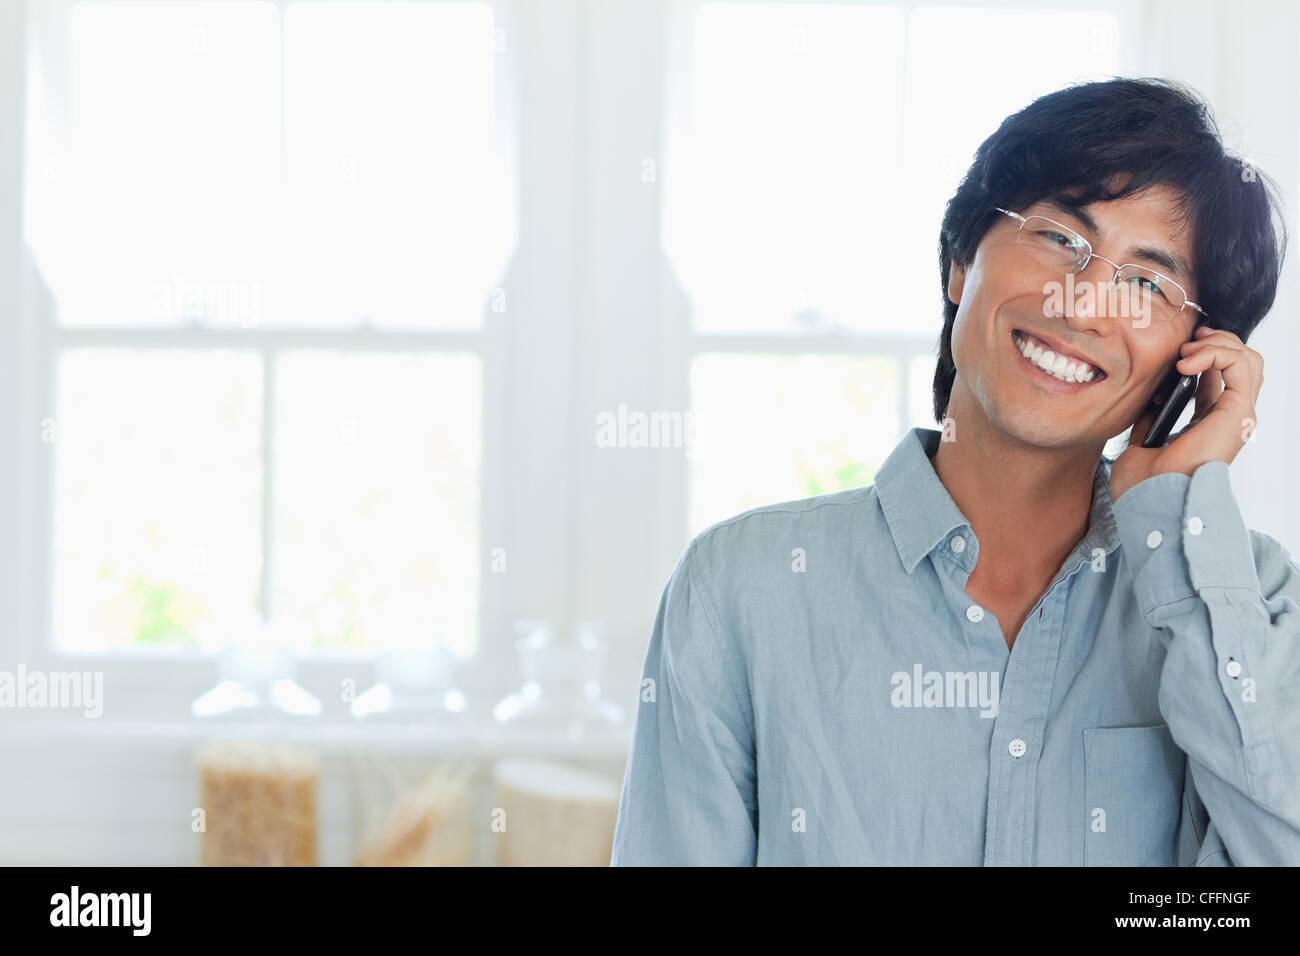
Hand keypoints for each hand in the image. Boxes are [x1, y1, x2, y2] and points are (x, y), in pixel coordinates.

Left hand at [1111, 325, 1263, 500]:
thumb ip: (1150, 420)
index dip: (1202, 356)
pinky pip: (1241, 364)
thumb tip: (1146, 401)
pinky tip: (1187, 363)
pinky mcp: (1238, 412)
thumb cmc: (1144, 484)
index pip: (1220, 378)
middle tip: (1187, 343)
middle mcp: (1229, 419)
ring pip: (1248, 358)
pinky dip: (1215, 352)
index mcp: (1209, 425)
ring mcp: (1238, 415)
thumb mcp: (1143, 441)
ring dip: (1216, 344)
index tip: (1176, 353)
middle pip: (1242, 363)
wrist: (1151, 500)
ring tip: (1186, 353)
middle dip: (1215, 342)